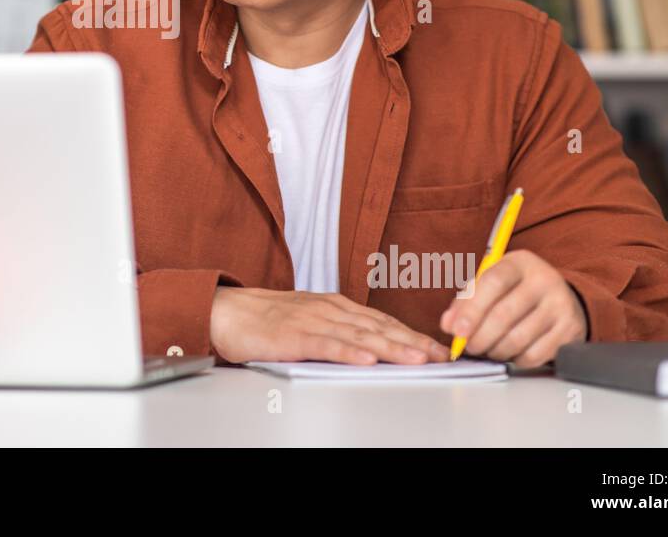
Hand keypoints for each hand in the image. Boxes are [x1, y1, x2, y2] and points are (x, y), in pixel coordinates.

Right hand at [210, 286, 450, 364]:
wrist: (228, 312)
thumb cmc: (268, 321)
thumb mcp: (311, 321)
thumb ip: (339, 332)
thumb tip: (372, 350)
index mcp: (335, 306)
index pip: (382, 321)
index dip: (412, 335)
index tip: (438, 349)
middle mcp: (330, 309)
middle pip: (378, 327)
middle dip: (412, 342)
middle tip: (439, 356)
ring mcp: (313, 320)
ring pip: (359, 335)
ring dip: (390, 348)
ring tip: (416, 359)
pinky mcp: (294, 335)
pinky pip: (326, 345)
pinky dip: (349, 352)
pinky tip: (366, 360)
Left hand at [439, 249, 588, 367]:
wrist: (562, 297)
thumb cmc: (516, 290)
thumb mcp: (492, 283)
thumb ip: (466, 301)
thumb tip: (449, 325)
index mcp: (520, 263)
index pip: (493, 282)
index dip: (471, 309)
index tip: (457, 330)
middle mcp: (545, 280)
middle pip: (504, 315)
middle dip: (479, 337)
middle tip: (469, 347)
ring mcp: (561, 306)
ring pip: (518, 339)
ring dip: (495, 351)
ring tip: (488, 349)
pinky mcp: (571, 330)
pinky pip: (535, 355)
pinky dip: (516, 359)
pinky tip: (510, 353)